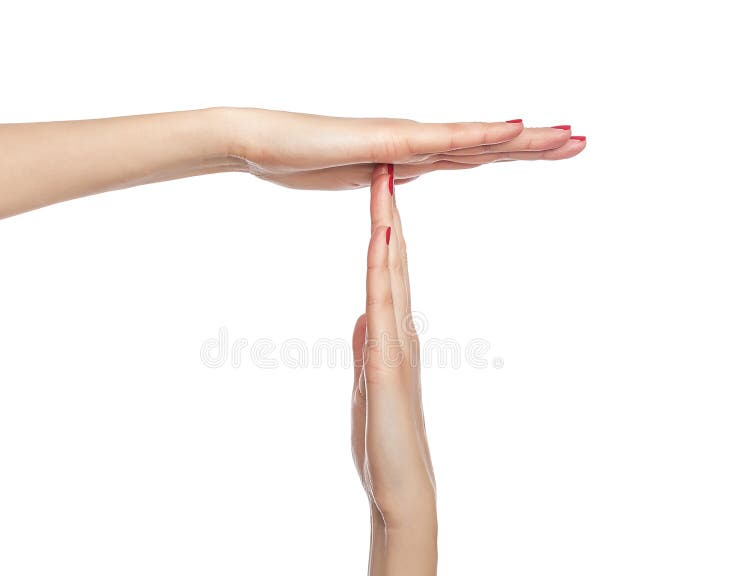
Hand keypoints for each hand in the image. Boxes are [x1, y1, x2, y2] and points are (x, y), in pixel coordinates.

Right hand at [224, 107, 585, 190]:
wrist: (262, 141)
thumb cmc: (301, 160)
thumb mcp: (358, 180)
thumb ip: (387, 179)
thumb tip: (406, 179)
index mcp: (413, 157)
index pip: (475, 156)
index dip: (515, 154)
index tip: (552, 153)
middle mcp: (418, 143)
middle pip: (487, 145)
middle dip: (536, 146)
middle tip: (581, 141)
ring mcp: (405, 138)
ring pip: (476, 140)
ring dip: (524, 138)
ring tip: (568, 134)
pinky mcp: (389, 141)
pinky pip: (442, 139)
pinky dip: (481, 134)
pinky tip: (515, 128)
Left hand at [351, 163, 435, 526]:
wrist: (402, 490)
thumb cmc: (386, 442)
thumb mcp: (368, 384)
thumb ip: (368, 347)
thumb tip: (363, 315)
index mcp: (393, 336)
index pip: (387, 271)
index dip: (383, 228)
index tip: (376, 189)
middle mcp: (401, 332)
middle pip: (393, 262)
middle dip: (388, 212)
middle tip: (387, 162)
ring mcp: (397, 346)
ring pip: (392, 275)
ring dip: (387, 227)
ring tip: (385, 182)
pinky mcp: (388, 367)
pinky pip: (384, 309)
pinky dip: (381, 271)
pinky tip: (381, 239)